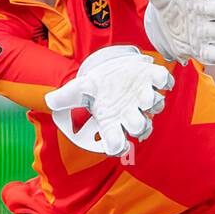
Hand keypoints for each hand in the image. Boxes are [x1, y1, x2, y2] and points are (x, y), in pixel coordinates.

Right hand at [45, 45, 173, 156]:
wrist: (113, 66)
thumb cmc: (97, 85)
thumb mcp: (79, 90)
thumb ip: (66, 97)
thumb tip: (49, 101)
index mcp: (113, 120)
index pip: (116, 143)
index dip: (119, 147)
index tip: (119, 146)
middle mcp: (131, 112)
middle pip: (141, 127)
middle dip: (140, 126)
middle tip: (135, 120)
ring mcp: (144, 95)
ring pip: (156, 105)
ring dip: (152, 103)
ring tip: (145, 96)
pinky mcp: (152, 78)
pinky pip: (164, 81)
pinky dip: (163, 80)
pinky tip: (157, 78)